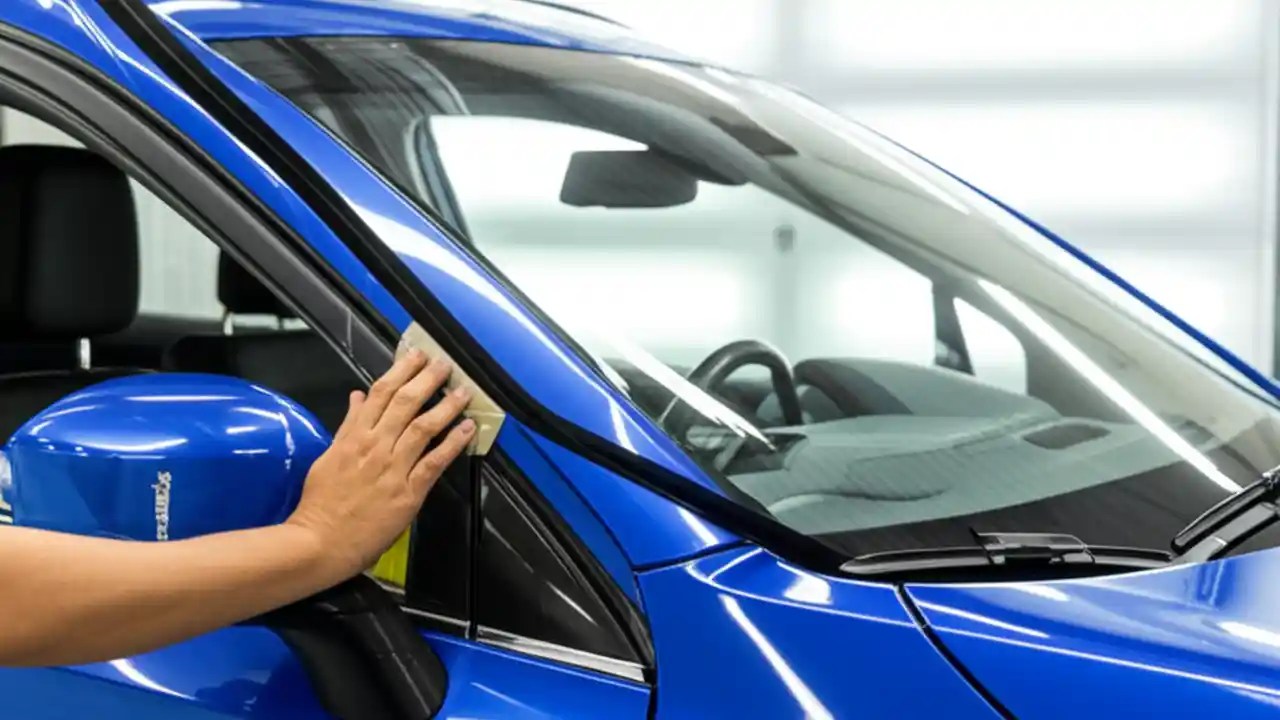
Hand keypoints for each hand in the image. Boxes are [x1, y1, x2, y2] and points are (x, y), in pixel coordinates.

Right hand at [287, 349, 474, 580]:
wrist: (318, 543)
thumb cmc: (320, 504)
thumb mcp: (328, 457)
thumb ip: (347, 426)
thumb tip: (357, 397)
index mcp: (353, 437)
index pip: (380, 393)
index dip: (402, 370)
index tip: (416, 356)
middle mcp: (374, 446)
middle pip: (405, 402)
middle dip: (427, 379)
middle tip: (444, 364)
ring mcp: (391, 468)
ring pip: (423, 427)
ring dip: (446, 405)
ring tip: (463, 391)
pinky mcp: (407, 492)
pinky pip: (435, 462)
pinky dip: (453, 443)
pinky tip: (467, 428)